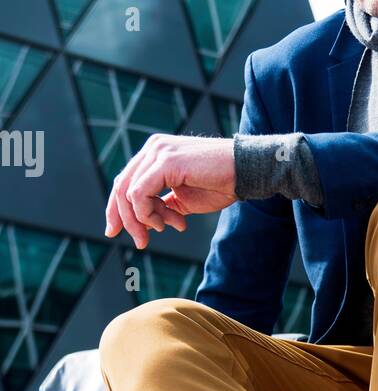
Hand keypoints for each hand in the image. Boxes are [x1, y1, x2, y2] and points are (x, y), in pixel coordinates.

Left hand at [104, 133, 236, 249]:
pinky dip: (148, 214)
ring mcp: (158, 152)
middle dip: (125, 219)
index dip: (117, 209)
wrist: (247, 172)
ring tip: (162, 230)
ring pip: (128, 193)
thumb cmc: (222, 184)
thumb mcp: (184, 200)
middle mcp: (153, 148)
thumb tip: (145, 224)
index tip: (115, 232)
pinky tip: (169, 222)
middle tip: (140, 242)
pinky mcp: (165, 162)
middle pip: (121, 187)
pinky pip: (140, 194)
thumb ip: (163, 207)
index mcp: (156, 153)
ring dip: (141, 220)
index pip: (125, 181)